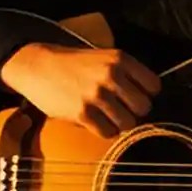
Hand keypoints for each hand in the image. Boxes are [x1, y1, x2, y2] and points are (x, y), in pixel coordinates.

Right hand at [0, 42, 160, 136]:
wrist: (37, 66)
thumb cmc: (73, 64)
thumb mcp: (104, 57)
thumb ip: (126, 73)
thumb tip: (148, 98)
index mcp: (120, 59)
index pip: (154, 86)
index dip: (146, 94)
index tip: (135, 97)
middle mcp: (111, 75)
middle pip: (144, 107)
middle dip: (135, 112)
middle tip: (121, 109)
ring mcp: (96, 95)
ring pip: (128, 123)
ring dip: (120, 124)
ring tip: (108, 117)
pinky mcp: (82, 112)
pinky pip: (107, 132)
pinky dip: (104, 131)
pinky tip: (95, 122)